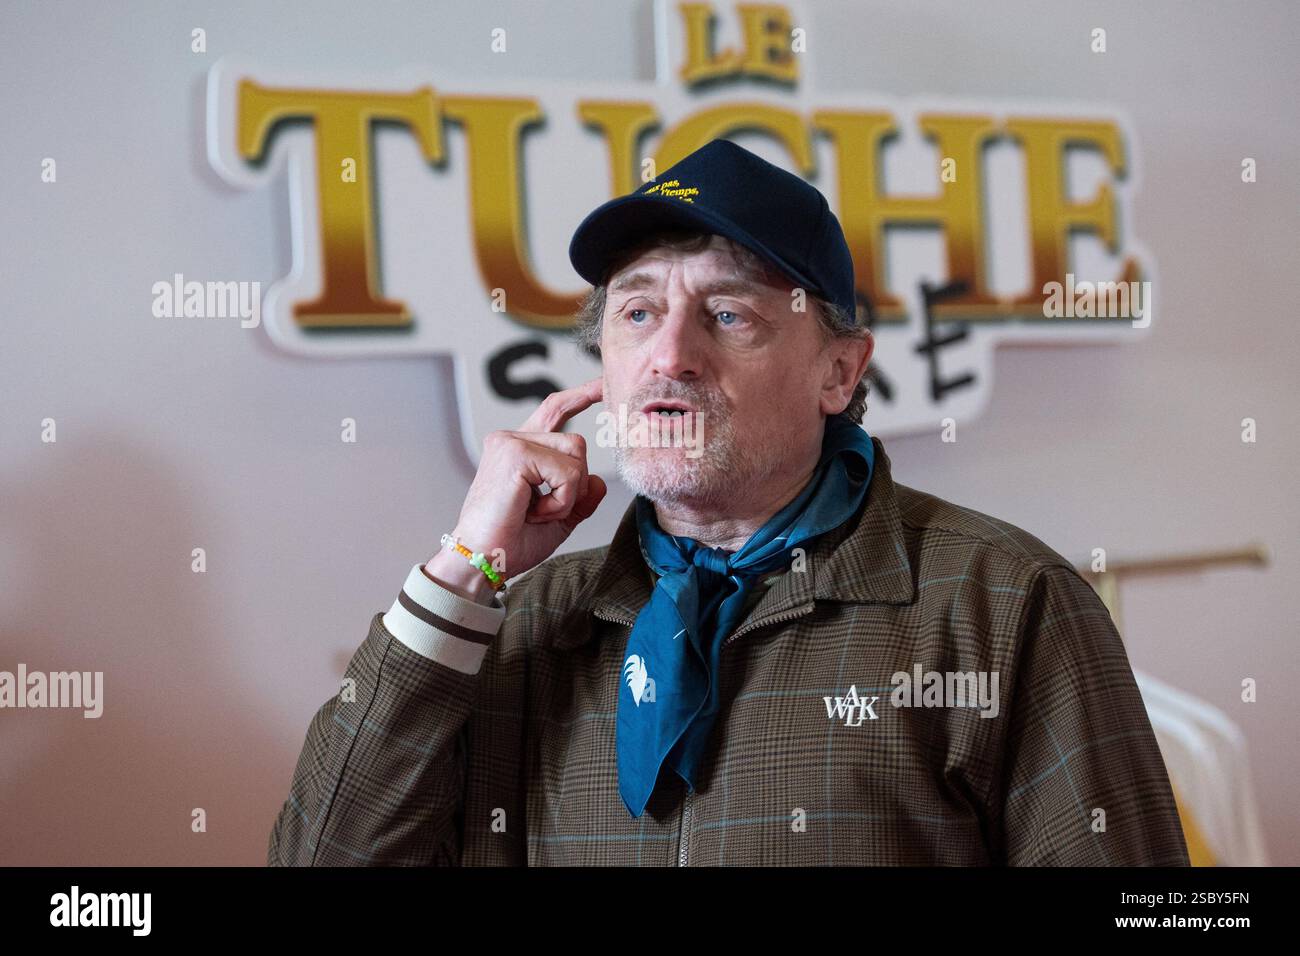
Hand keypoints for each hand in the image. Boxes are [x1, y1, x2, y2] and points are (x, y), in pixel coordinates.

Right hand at [431, 377, 607, 592]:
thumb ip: (581, 495)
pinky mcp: (515, 453)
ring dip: (568, 494)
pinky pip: (568, 473)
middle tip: (545, 511)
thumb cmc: (511, 542)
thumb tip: (597, 479)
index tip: (601, 384)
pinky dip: (561, 500)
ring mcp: (511, 442)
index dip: (580, 396)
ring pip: (576, 456)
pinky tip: (534, 512)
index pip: (554, 409)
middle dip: (575, 484)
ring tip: (537, 512)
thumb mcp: (559, 517)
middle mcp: (512, 438)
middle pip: (577, 443)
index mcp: (520, 449)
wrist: (482, 561)